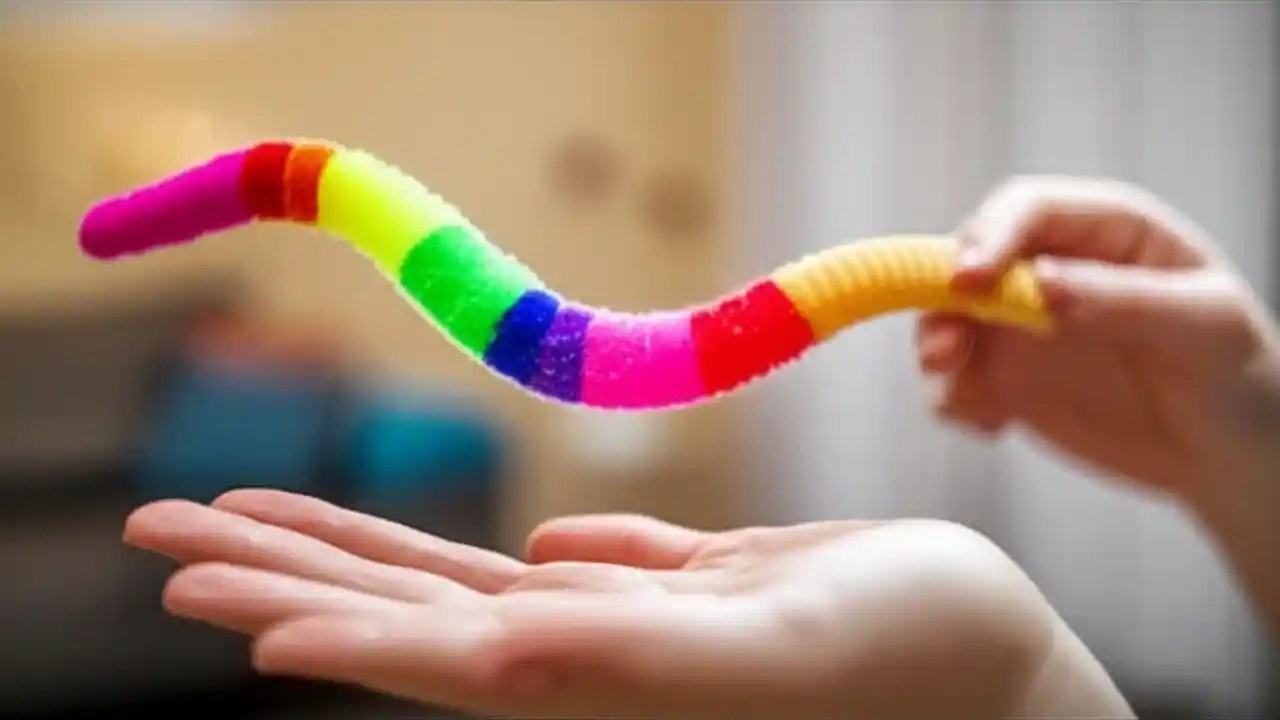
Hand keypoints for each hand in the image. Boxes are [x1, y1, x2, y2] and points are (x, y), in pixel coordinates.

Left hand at [122, 489, 1124, 719]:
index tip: (204, 591)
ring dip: (345, 552)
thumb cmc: (910, 659)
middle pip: (396, 611)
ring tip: (249, 524)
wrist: (987, 656)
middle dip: (278, 571)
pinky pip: (552, 574)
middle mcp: (585, 661)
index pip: (414, 648)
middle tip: (160, 532)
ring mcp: (622, 632)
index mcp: (592, 679)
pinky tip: (451, 562)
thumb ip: (633, 641)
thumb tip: (497, 635)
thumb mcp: (768, 649)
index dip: (310, 618)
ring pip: (451, 585)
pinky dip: (485, 561)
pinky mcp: (672, 600)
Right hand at [919, 175, 1279, 498]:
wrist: (1232, 452)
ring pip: (947, 319)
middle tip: (944, 350)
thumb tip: (1045, 285)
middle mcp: (1052, 267)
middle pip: (968, 258)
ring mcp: (1023, 324)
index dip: (991, 236)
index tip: (970, 281)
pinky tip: (994, 426)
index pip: (1028, 209)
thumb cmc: (1237, 375)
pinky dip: (954, 400)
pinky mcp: (1008, 377)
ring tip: (966, 400)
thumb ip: (1125, 301)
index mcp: (1106, 230)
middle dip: (941, 298)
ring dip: (938, 352)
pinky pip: (956, 379)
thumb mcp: (1204, 328)